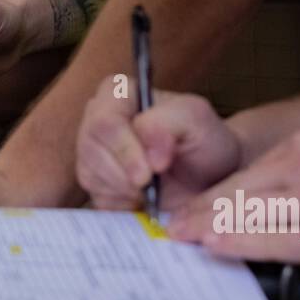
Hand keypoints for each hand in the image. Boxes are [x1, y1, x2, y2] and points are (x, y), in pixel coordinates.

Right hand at [77, 84, 241, 212]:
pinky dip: (123, 205)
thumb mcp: (197, 120)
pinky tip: (143, 199)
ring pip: (92, 176)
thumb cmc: (203, 141)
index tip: (153, 170)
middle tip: (153, 186)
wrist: (208, 178)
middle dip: (126, 174)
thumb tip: (148, 152)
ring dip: (127, 191)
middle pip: (92, 150)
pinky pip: (97, 199)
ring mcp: (91, 153)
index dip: (125, 148)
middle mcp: (98, 119)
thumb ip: (169, 122)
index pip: (105, 121)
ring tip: (154, 189)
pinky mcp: (94, 184)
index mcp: (118, 94)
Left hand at [171, 129, 299, 278]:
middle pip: (236, 190)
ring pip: (246, 213)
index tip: (187, 210)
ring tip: (182, 239)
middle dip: (199, 212)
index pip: (244, 173)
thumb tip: (254, 210)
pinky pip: (271, 238)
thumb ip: (298, 183)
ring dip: (209, 229)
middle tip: (171, 227)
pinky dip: (237, 242)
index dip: (210, 197)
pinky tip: (214, 246)